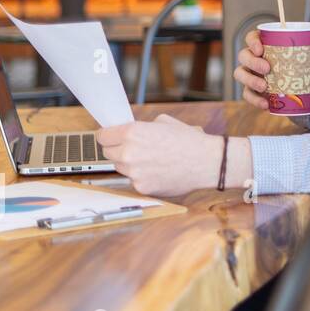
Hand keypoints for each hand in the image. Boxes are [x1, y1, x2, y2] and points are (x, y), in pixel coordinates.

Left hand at [95, 113, 218, 196]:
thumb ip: (142, 127)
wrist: (207, 161)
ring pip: (121, 168)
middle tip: (133, 149)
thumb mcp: (164, 122)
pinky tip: (159, 172)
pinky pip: (134, 181)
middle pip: (108, 153)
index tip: (109, 138)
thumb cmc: (189, 140)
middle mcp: (128, 152)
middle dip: (118, 150)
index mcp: (132, 132)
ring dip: (130, 164)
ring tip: (152, 161)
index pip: (102, 136)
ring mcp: (134, 172)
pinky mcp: (141, 187)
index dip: (107, 136)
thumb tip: (129, 133)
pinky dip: (143, 177)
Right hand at [233, 28, 309, 110]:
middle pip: (244, 55)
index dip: (253, 41)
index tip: (261, 48)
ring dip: (250, 80)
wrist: (296, 82)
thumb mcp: (308, 58)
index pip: (251, 37)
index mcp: (264, 45)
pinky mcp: (251, 90)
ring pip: (240, 74)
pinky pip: (247, 94)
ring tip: (264, 86)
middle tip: (267, 68)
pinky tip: (265, 105)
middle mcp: (253, 58)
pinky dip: (255, 100)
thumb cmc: (297, 63)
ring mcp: (250, 74)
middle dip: (253, 61)